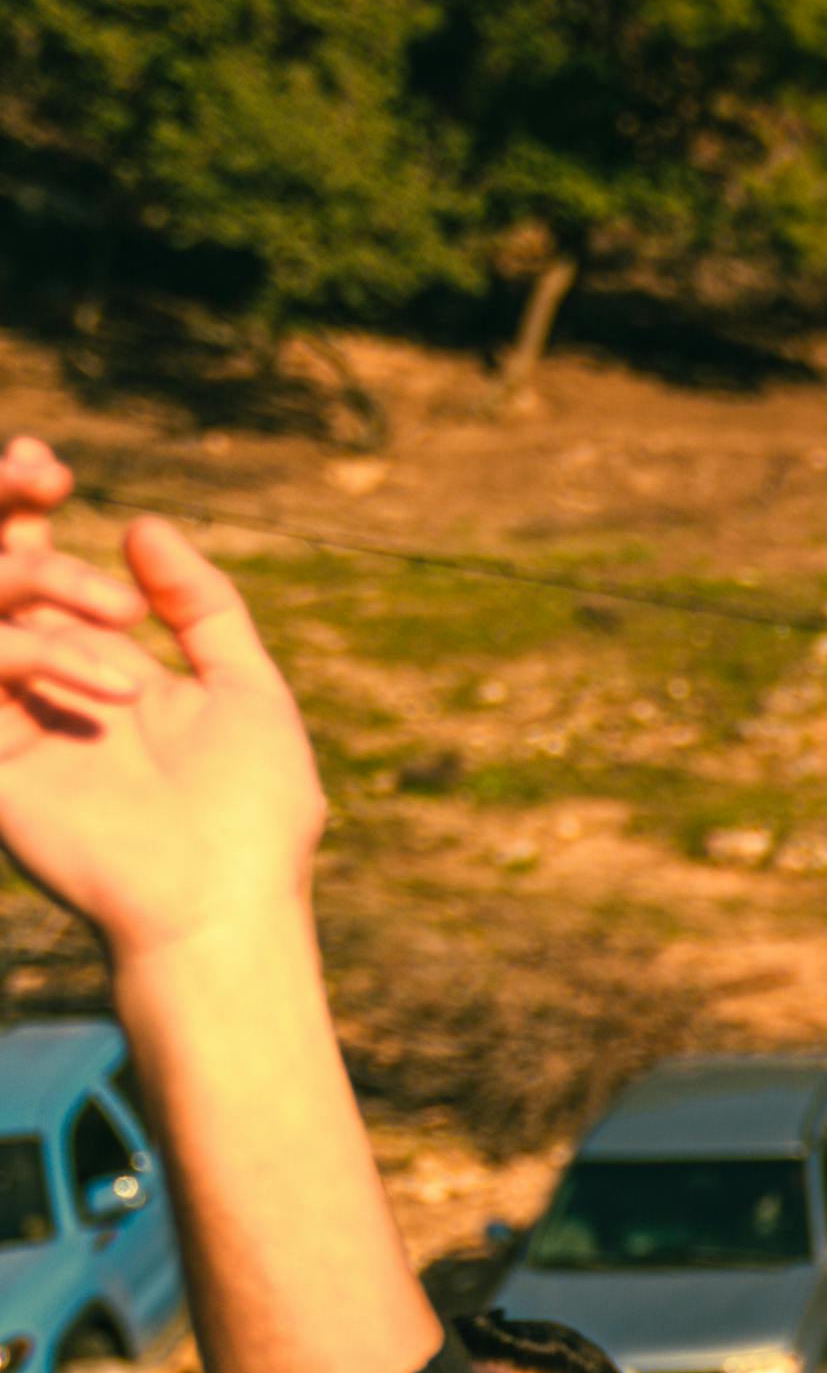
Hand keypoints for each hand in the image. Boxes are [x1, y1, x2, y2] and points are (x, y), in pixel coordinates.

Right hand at [0, 464, 325, 962]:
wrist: (225, 909)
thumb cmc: (255, 814)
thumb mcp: (247, 689)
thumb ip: (204, 605)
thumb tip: (143, 524)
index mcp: (98, 661)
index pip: (35, 563)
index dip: (22, 505)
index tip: (48, 463)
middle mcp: (44, 683)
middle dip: (0, 513)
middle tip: (39, 473)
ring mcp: (10, 721)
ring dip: (40, 588)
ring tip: (122, 622)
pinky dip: (25, 654)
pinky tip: (110, 683)